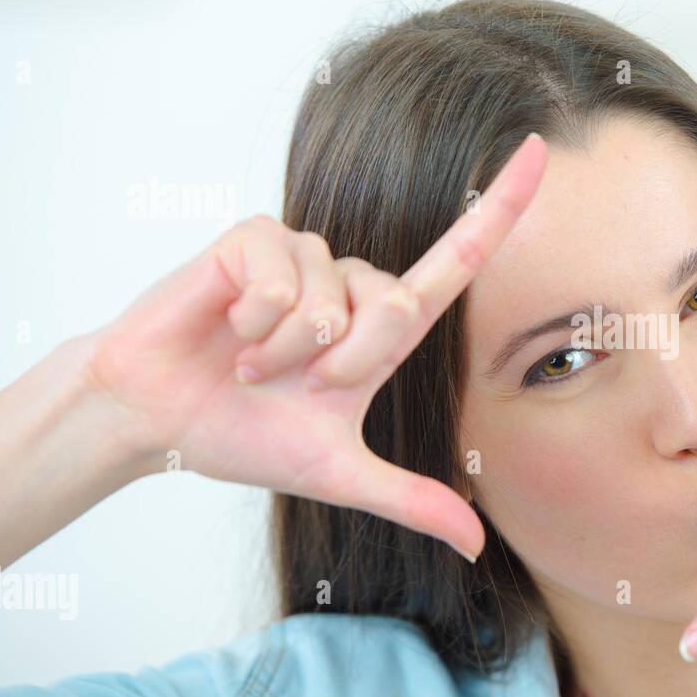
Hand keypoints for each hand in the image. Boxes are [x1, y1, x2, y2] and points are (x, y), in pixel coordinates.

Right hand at [82, 132, 547, 560]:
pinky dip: (254, 323)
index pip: (458, 259)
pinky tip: (227, 328)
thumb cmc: (245, 436)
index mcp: (382, 328)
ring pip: (334, 299)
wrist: (157, 420)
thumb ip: (410, 500)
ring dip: (288, 352)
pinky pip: (280, 280)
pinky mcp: (254, 239)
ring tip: (251, 361)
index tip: (539, 150)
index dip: (502, 208)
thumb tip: (478, 546)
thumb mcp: (338, 474)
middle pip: (399, 306)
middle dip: (345, 364)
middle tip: (292, 384)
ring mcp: (304, 256)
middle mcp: (352, 284)